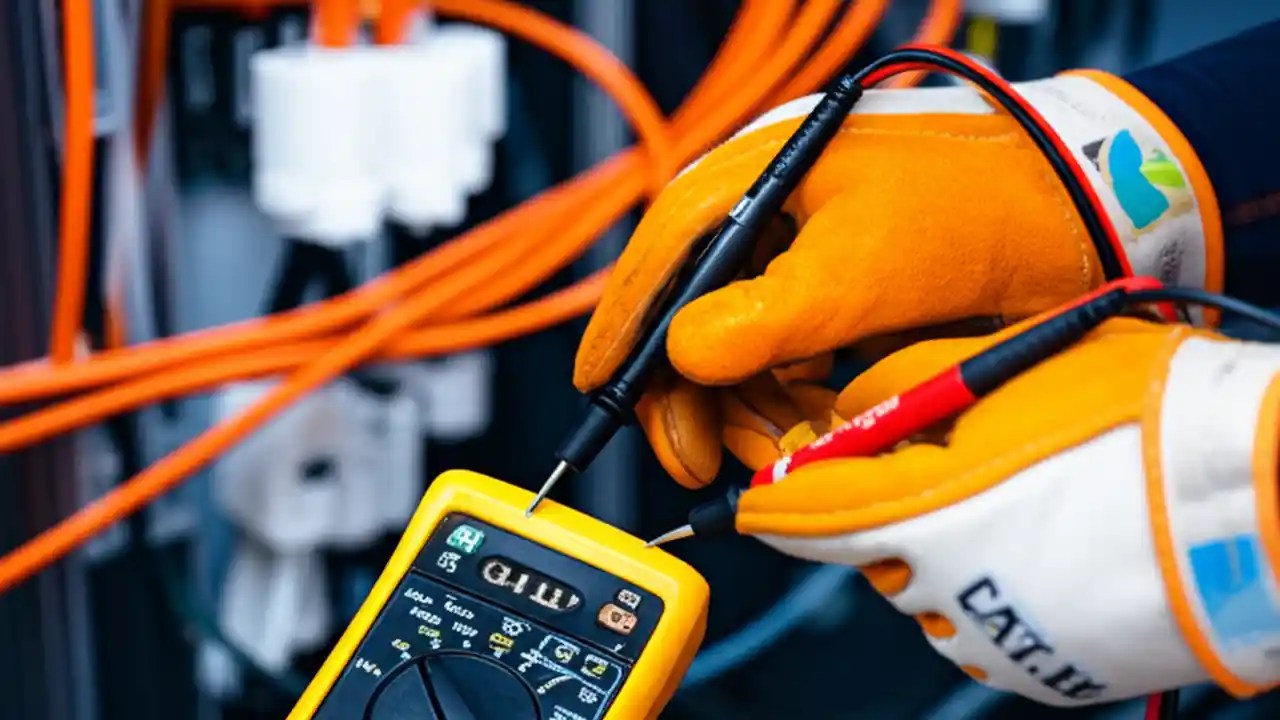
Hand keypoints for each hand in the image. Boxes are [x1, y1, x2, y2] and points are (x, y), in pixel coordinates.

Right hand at [575, 73, 1218, 487]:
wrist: (1063, 211)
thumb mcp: (859, 271)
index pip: (654, 269)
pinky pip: (778, 363)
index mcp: (743, 190)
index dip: (622, 341)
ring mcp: (788, 261)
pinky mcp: (821, 297)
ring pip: (732, 357)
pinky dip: (789, 402)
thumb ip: (764, 320)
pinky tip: (819, 417)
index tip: (605, 402)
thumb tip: (680, 359)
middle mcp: (753, 225)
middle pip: (683, 325)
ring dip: (752, 411)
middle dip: (698, 400)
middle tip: (710, 459)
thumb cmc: (966, 210)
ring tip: (795, 440)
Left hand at [737, 317, 1279, 705]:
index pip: (799, 517)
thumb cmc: (1129, 418)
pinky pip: (978, 630)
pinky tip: (1039, 552)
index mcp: (914, 514)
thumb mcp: (993, 372)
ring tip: (1017, 503)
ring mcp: (992, 640)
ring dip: (939, 554)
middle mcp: (938, 590)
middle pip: (864, 554)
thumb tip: (838, 417)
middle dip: (882, 514)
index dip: (772, 504)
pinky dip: (985, 595)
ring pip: (922, 594)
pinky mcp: (1039, 674)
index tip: (755, 500)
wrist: (1247, 501)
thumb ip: (890, 392)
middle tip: (946, 468)